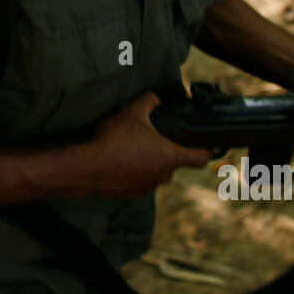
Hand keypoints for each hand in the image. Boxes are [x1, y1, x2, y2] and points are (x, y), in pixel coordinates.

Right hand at [84, 92, 211, 199]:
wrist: (87, 168)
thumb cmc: (113, 140)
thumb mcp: (132, 112)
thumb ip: (149, 101)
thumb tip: (156, 98)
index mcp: (170, 156)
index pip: (201, 158)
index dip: (205, 150)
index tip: (204, 146)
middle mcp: (163, 175)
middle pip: (173, 163)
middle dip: (165, 151)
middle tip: (149, 138)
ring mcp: (148, 187)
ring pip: (155, 172)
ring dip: (148, 162)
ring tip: (129, 149)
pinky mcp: (132, 194)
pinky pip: (139, 182)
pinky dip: (133, 173)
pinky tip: (118, 162)